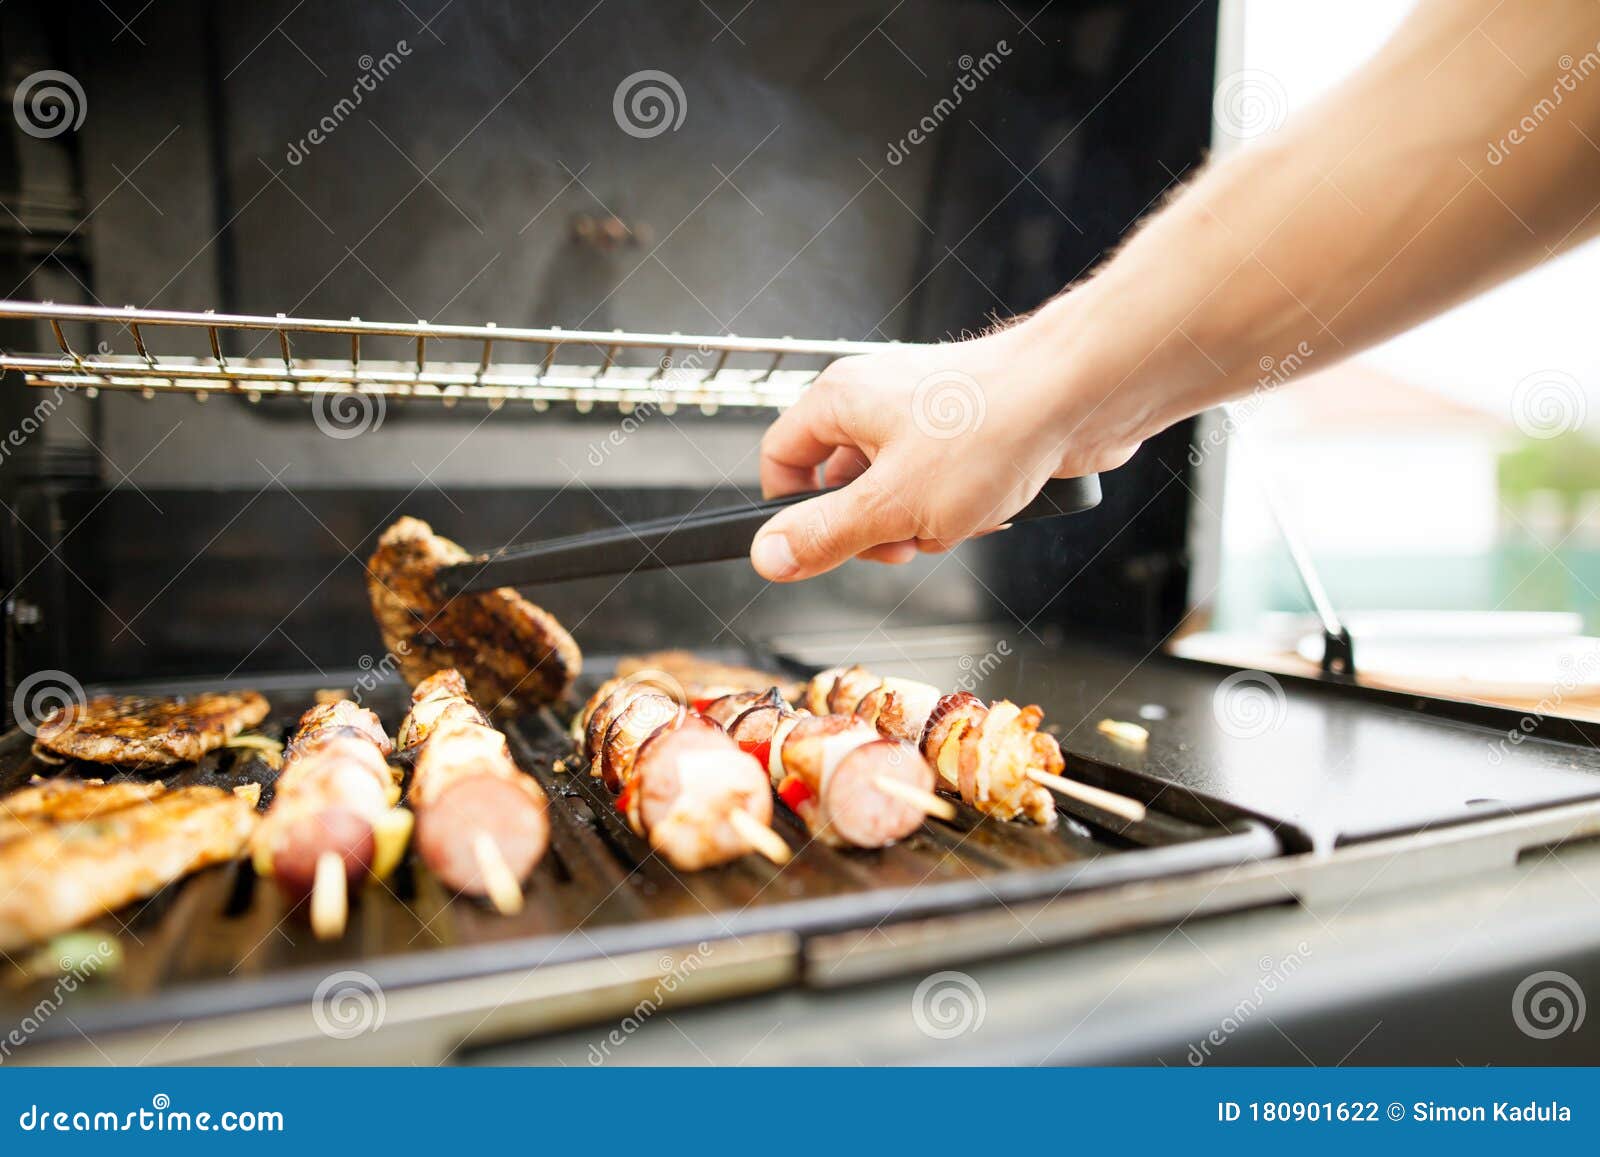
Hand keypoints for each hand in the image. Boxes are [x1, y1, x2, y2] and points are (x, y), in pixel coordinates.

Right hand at [751, 313, 1140, 580]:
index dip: (789, 510)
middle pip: (842, 484)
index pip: (779, 457)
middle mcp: (877, 400)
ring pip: (897, 491)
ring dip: (924, 522)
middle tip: (903, 538)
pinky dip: (960, 507)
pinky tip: (990, 506)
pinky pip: (942, 485)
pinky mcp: (968, 431)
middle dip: (874, 526)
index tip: (815, 546)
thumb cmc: (994, 427)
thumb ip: (825, 534)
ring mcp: (925, 414)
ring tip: (958, 516)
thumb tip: (768, 556)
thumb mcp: (893, 503)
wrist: (1083, 394)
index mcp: (841, 401)